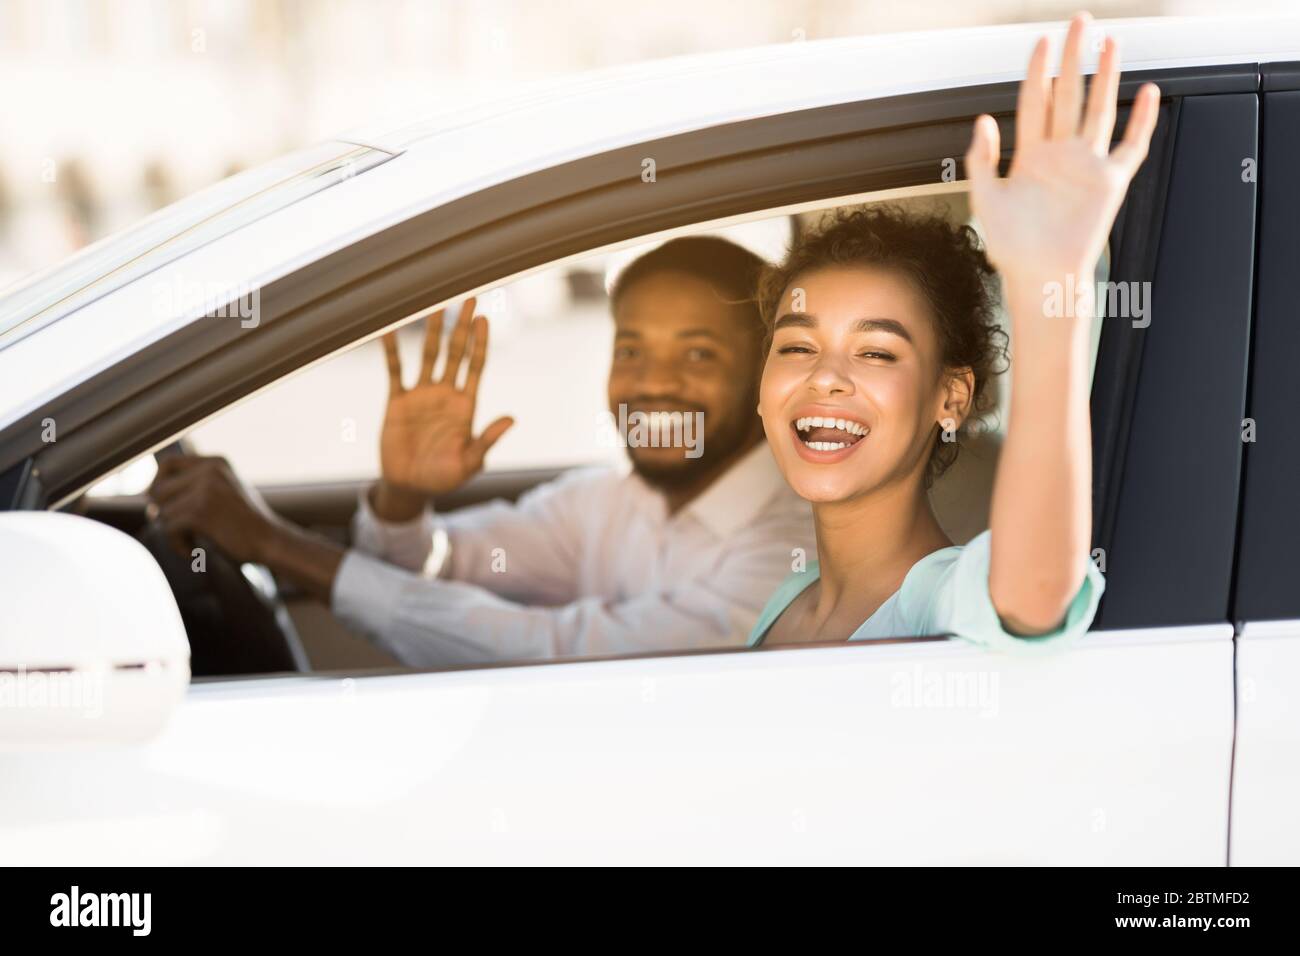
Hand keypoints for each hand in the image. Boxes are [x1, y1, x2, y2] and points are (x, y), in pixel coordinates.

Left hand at [148, 456, 280, 563]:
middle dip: (162, 512)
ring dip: (173, 532)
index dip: (157, 483)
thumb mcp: (224, 493)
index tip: (161, 504)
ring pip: (162, 512)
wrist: (272, 542)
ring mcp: (206, 489)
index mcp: (216, 462)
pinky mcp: (200, 511)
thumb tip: (149, 495)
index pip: (168, 463)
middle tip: (179, 529)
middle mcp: (210, 470)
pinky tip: (194, 550)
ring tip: (193, 541)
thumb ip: (195, 486)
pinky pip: (168, 528)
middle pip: (158, 489)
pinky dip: (177, 544)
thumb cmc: (246, 525)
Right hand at [377, 298, 513, 507]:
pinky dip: (391, 351)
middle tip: (469, 298)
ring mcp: (421, 395)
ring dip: (432, 331)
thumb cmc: (444, 478)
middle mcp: (445, 394)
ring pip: (428, 354)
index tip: (485, 319)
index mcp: (465, 405)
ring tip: (435, 304)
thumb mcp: (469, 463)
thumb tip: (512, 419)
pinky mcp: (398, 401)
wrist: (410, 487)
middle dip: (462, 326)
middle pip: (455, 352)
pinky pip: (395, 371)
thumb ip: (487, 440)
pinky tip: (388, 329)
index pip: (476, 366)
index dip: (480, 343)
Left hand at [964, 13, 1159, 290]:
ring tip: (1110, 43)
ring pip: (1100, 110)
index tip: (1040, 41)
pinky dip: (1143, 120)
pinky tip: (1148, 92)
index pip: (1035, 101)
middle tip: (1079, 23)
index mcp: (1030, 156)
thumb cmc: (1011, 246)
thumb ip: (982, 158)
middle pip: (1070, 94)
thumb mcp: (984, 198)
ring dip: (1105, 77)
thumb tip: (984, 119)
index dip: (1038, 70)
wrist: (1038, 277)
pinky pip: (1132, 145)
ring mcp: (1087, 165)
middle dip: (1074, 58)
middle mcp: (1060, 155)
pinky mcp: (1110, 182)